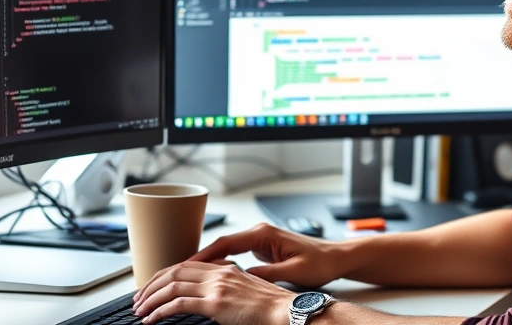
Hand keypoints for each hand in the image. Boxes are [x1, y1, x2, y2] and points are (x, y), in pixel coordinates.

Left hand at [132, 261, 290, 324]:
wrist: (286, 311)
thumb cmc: (270, 307)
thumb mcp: (245, 289)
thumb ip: (226, 287)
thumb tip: (208, 296)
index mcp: (224, 268)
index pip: (185, 265)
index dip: (163, 275)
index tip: (151, 288)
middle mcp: (218, 272)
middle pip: (174, 271)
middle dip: (151, 286)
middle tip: (138, 300)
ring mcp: (216, 286)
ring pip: (172, 286)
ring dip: (151, 299)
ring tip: (140, 311)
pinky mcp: (216, 303)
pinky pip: (178, 304)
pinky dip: (160, 312)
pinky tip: (152, 320)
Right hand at [192, 222, 345, 287]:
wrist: (336, 257)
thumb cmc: (320, 263)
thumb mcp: (294, 270)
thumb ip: (267, 273)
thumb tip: (242, 278)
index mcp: (264, 234)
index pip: (225, 243)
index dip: (203, 255)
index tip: (185, 266)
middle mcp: (258, 233)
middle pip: (220, 244)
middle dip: (197, 258)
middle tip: (175, 272)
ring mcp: (259, 239)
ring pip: (224, 249)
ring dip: (206, 262)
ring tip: (184, 276)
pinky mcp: (261, 249)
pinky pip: (233, 255)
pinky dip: (218, 264)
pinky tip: (208, 277)